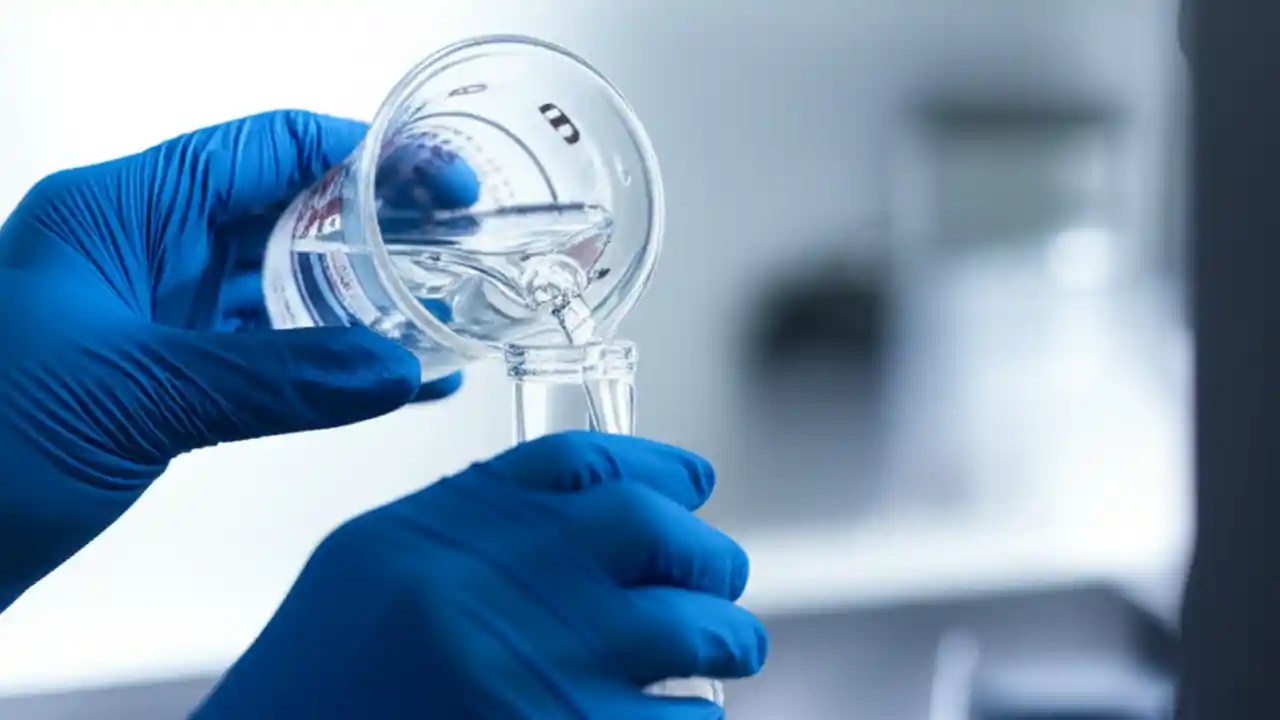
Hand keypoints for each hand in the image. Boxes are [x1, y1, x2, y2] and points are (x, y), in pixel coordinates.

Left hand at [0, 110, 471, 609]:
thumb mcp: (130, 394)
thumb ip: (272, 380)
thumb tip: (391, 367)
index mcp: (120, 213)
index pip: (264, 148)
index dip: (362, 154)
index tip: (438, 178)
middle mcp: (143, 254)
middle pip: (286, 214)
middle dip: (378, 232)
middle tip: (460, 251)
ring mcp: (157, 320)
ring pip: (285, 292)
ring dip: (366, 306)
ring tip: (446, 317)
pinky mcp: (167, 383)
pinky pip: (270, 362)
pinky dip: (333, 369)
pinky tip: (397, 384)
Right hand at [194, 432, 767, 718]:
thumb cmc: (329, 673)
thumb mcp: (379, 562)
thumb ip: (482, 520)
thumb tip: (617, 498)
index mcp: (456, 527)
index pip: (591, 462)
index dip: (662, 465)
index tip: (694, 481)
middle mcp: (509, 585)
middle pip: (662, 533)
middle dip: (711, 557)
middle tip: (717, 579)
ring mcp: (549, 673)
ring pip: (702, 630)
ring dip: (729, 638)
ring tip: (725, 649)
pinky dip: (695, 715)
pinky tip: (675, 714)